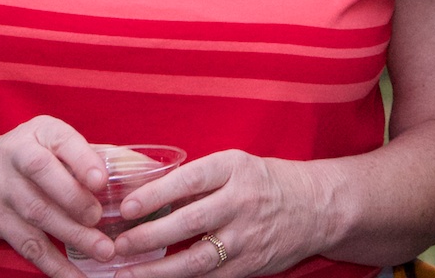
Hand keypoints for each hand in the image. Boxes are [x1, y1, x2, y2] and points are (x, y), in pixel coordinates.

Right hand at [0, 115, 115, 277]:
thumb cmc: (24, 155)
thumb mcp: (50, 141)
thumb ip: (87, 154)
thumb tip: (138, 171)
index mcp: (41, 132)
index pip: (62, 142)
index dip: (82, 161)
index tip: (101, 181)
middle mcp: (18, 157)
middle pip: (46, 179)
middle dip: (76, 202)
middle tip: (101, 219)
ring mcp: (3, 190)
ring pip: (38, 215)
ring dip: (72, 236)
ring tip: (103, 251)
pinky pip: (27, 245)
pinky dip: (53, 264)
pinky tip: (74, 277)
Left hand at [109, 151, 331, 277]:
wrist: (316, 206)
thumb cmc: (266, 182)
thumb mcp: (236, 167)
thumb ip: (196, 182)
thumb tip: (143, 195)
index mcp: (235, 169)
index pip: (189, 180)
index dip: (156, 194)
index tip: (126, 206)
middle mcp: (241, 202)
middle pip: (189, 222)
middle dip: (148, 237)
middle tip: (117, 246)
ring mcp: (246, 237)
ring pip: (195, 259)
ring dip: (156, 271)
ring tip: (126, 275)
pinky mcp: (249, 266)